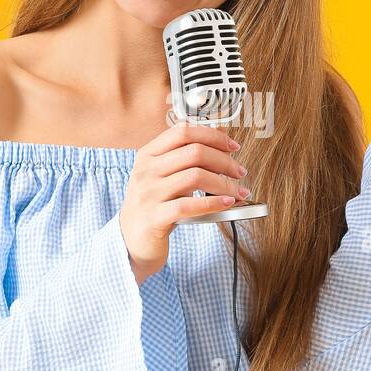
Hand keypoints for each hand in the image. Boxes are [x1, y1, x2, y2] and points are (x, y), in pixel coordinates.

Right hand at [120, 122, 249, 284]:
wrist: (131, 239)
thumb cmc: (155, 204)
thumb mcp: (165, 175)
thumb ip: (187, 155)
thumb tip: (221, 134)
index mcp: (148, 154)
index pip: (183, 132)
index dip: (212, 136)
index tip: (232, 146)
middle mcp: (146, 171)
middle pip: (194, 152)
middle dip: (224, 161)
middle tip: (240, 172)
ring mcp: (148, 193)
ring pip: (195, 176)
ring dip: (225, 183)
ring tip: (239, 191)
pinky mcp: (154, 217)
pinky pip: (189, 205)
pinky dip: (214, 203)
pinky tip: (228, 203)